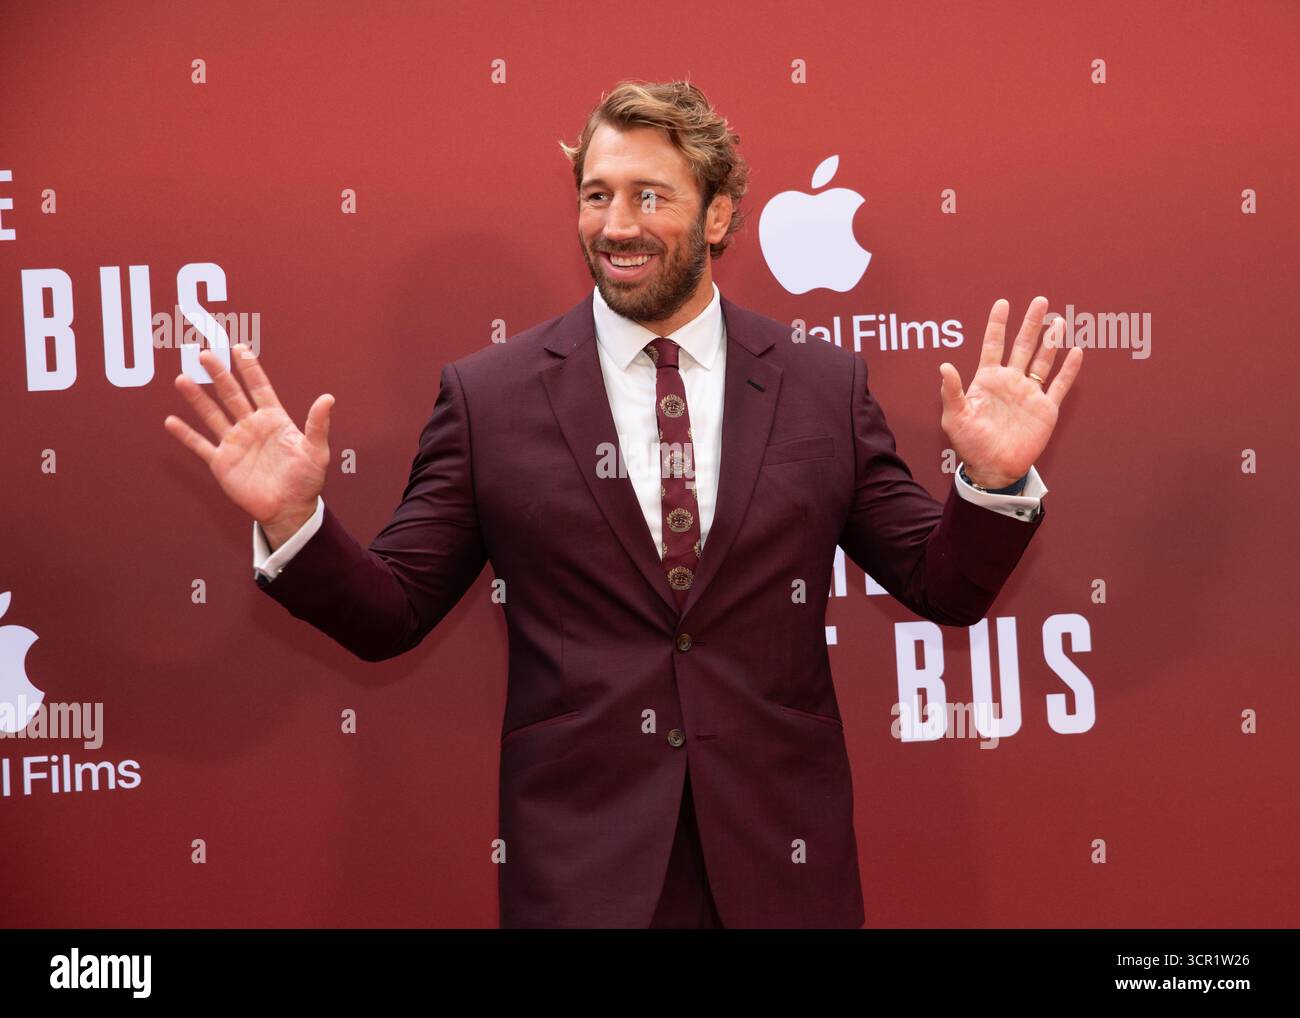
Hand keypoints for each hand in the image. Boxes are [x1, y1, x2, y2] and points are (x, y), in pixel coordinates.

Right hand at [163, 343, 333, 542]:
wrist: (290, 510)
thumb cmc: (306, 481)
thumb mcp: (316, 451)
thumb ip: (317, 425)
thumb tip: (328, 398)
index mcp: (274, 420)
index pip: (259, 387)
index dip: (250, 368)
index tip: (239, 349)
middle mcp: (251, 427)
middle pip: (231, 395)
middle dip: (219, 375)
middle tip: (204, 354)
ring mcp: (235, 443)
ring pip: (212, 414)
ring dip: (197, 398)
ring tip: (182, 379)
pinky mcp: (222, 463)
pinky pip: (200, 445)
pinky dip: (185, 434)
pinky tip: (171, 421)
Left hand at [939, 297, 1082, 488]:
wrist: (993, 469)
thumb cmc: (969, 444)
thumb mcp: (955, 418)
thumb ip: (951, 392)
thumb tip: (944, 366)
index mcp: (987, 380)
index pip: (992, 345)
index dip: (997, 325)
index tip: (1002, 303)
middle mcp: (1010, 382)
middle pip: (1022, 346)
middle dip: (1030, 324)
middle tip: (1039, 300)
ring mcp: (1029, 393)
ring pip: (1042, 361)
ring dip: (1051, 341)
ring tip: (1057, 321)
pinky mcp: (1045, 409)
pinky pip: (1059, 385)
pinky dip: (1068, 369)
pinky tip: (1076, 351)